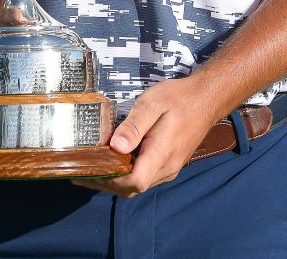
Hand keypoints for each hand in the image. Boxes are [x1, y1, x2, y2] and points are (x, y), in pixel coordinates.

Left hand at [76, 76, 222, 196]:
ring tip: (91, 170)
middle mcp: (166, 167)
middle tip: (81, 172)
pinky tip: (112, 164)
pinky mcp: (168, 164)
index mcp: (162, 153)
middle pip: (132, 188)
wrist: (205, 99)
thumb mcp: (153, 104)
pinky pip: (144, 177)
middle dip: (106, 184)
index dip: (110, 180)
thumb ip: (134, 126)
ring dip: (114, 182)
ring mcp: (169, 168)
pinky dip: (125, 176)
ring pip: (137, 186)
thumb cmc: (178, 98)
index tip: (89, 170)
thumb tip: (115, 146)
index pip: (134, 181)